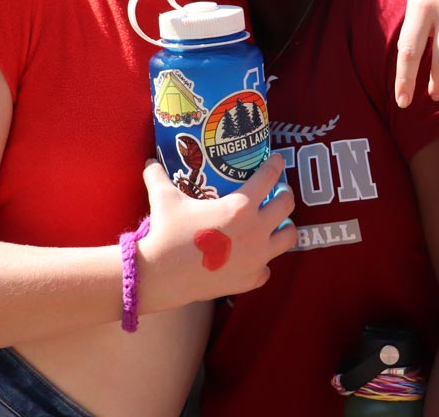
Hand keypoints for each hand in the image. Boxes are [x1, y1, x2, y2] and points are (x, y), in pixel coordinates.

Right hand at [138, 154, 295, 309]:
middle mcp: (256, 230)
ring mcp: (257, 257)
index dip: (275, 165)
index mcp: (240, 206)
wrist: (161, 275)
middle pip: (287, 205)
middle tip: (278, 191)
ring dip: (284, 227)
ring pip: (288, 238)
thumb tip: (149, 162)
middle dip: (285, 194)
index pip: (269, 177)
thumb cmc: (167, 233)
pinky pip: (267, 268)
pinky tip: (253, 258)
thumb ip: (159, 176)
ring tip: (276, 223)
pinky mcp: (250, 279)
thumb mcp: (164, 198)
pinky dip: (262, 261)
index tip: (277, 160)